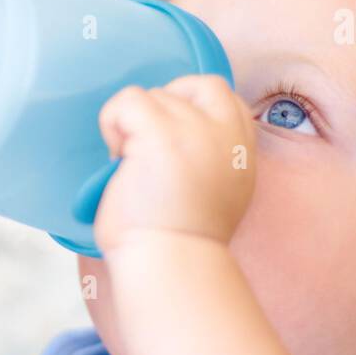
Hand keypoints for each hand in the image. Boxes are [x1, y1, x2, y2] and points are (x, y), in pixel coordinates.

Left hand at [94, 75, 255, 252]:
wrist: (172, 265)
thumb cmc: (179, 243)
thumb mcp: (218, 194)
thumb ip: (210, 158)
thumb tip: (172, 138)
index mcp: (242, 150)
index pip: (221, 93)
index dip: (188, 104)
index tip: (169, 140)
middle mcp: (225, 133)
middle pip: (184, 89)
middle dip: (157, 117)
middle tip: (146, 159)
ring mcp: (195, 130)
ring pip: (152, 95)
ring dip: (132, 127)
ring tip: (133, 169)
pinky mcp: (161, 134)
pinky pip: (127, 101)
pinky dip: (113, 123)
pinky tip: (117, 157)